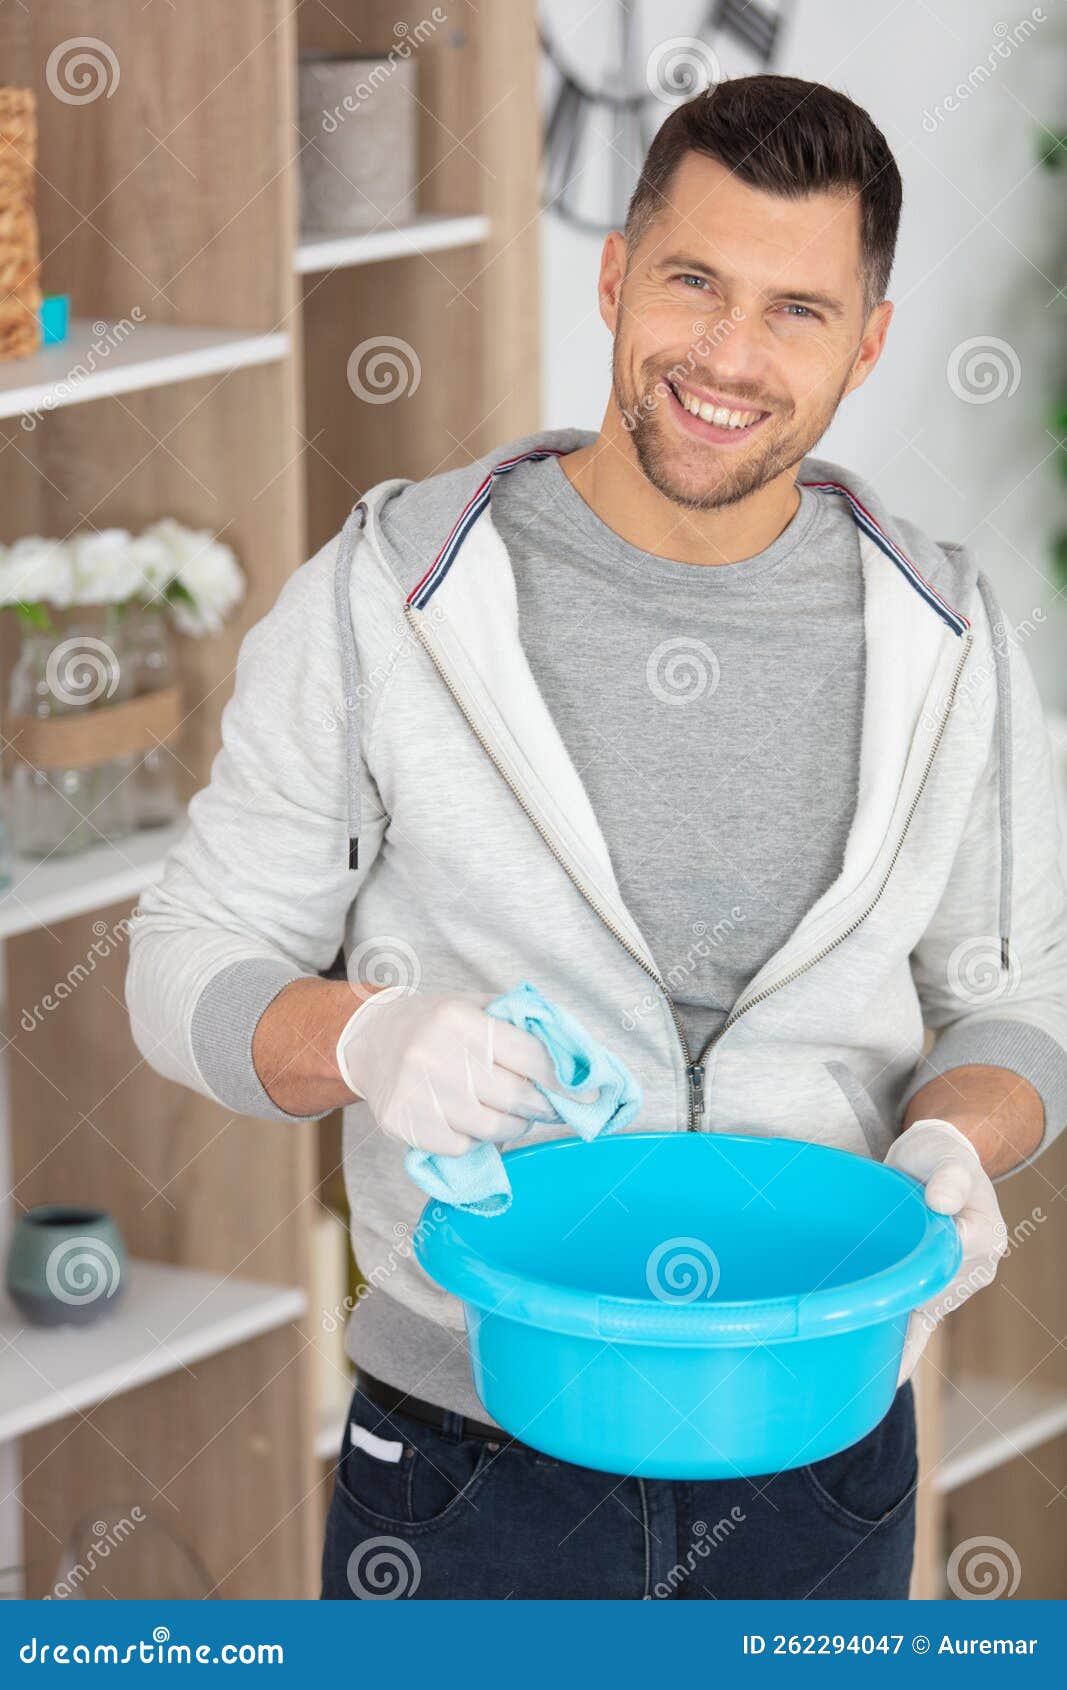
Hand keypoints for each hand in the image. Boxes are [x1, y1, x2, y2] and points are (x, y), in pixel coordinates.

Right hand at [335, 988, 564, 1155]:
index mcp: (460, 1020)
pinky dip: (474, 1141)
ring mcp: (417, 1092)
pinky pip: (460, 1147)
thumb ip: (517, 1025)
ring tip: (511, 1116)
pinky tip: (471, 1123)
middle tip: (546, 1107)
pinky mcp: (402, 1123)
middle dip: (540, 1106)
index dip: (562, 1079)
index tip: (585, 1093)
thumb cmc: (434, 1024)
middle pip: (515, 1096)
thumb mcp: (473, 1007)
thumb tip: (572, 1058)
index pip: (530, 1056)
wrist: (370, 1040)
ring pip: (491, 1128)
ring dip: (512, 1126)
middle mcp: (436, 1054)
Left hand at [884, 1118, 1007, 1384]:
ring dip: (896, 1336)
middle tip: (861, 1344)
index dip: (928, 1269)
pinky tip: (883, 1382)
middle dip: (902, 1310)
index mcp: (984, 1232)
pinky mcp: (929, 1293)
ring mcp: (951, 1285)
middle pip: (935, 1293)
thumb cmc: (939, 1158)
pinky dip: (901, 1352)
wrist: (933, 1163)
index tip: (895, 1287)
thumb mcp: (946, 1155)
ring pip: (923, 1312)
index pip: (958, 1256)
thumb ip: (950, 1174)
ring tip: (861, 1369)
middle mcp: (974, 1267)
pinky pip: (918, 1328)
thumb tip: (943, 1201)